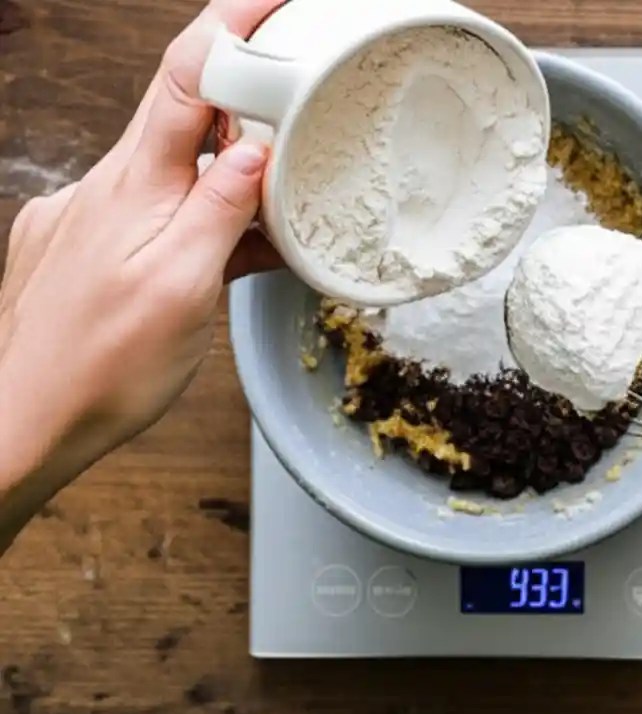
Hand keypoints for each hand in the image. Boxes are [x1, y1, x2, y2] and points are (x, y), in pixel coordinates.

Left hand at [0, 0, 284, 548]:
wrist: (25, 424)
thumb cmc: (103, 370)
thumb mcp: (184, 288)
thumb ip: (220, 210)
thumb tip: (256, 146)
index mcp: (136, 185)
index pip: (187, 77)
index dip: (231, 25)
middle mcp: (108, 186)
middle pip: (183, 113)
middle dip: (242, 100)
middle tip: (295, 105)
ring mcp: (93, 213)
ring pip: (173, 166)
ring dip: (223, 173)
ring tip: (265, 213)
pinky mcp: (87, 243)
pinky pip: (154, 208)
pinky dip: (195, 218)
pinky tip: (220, 252)